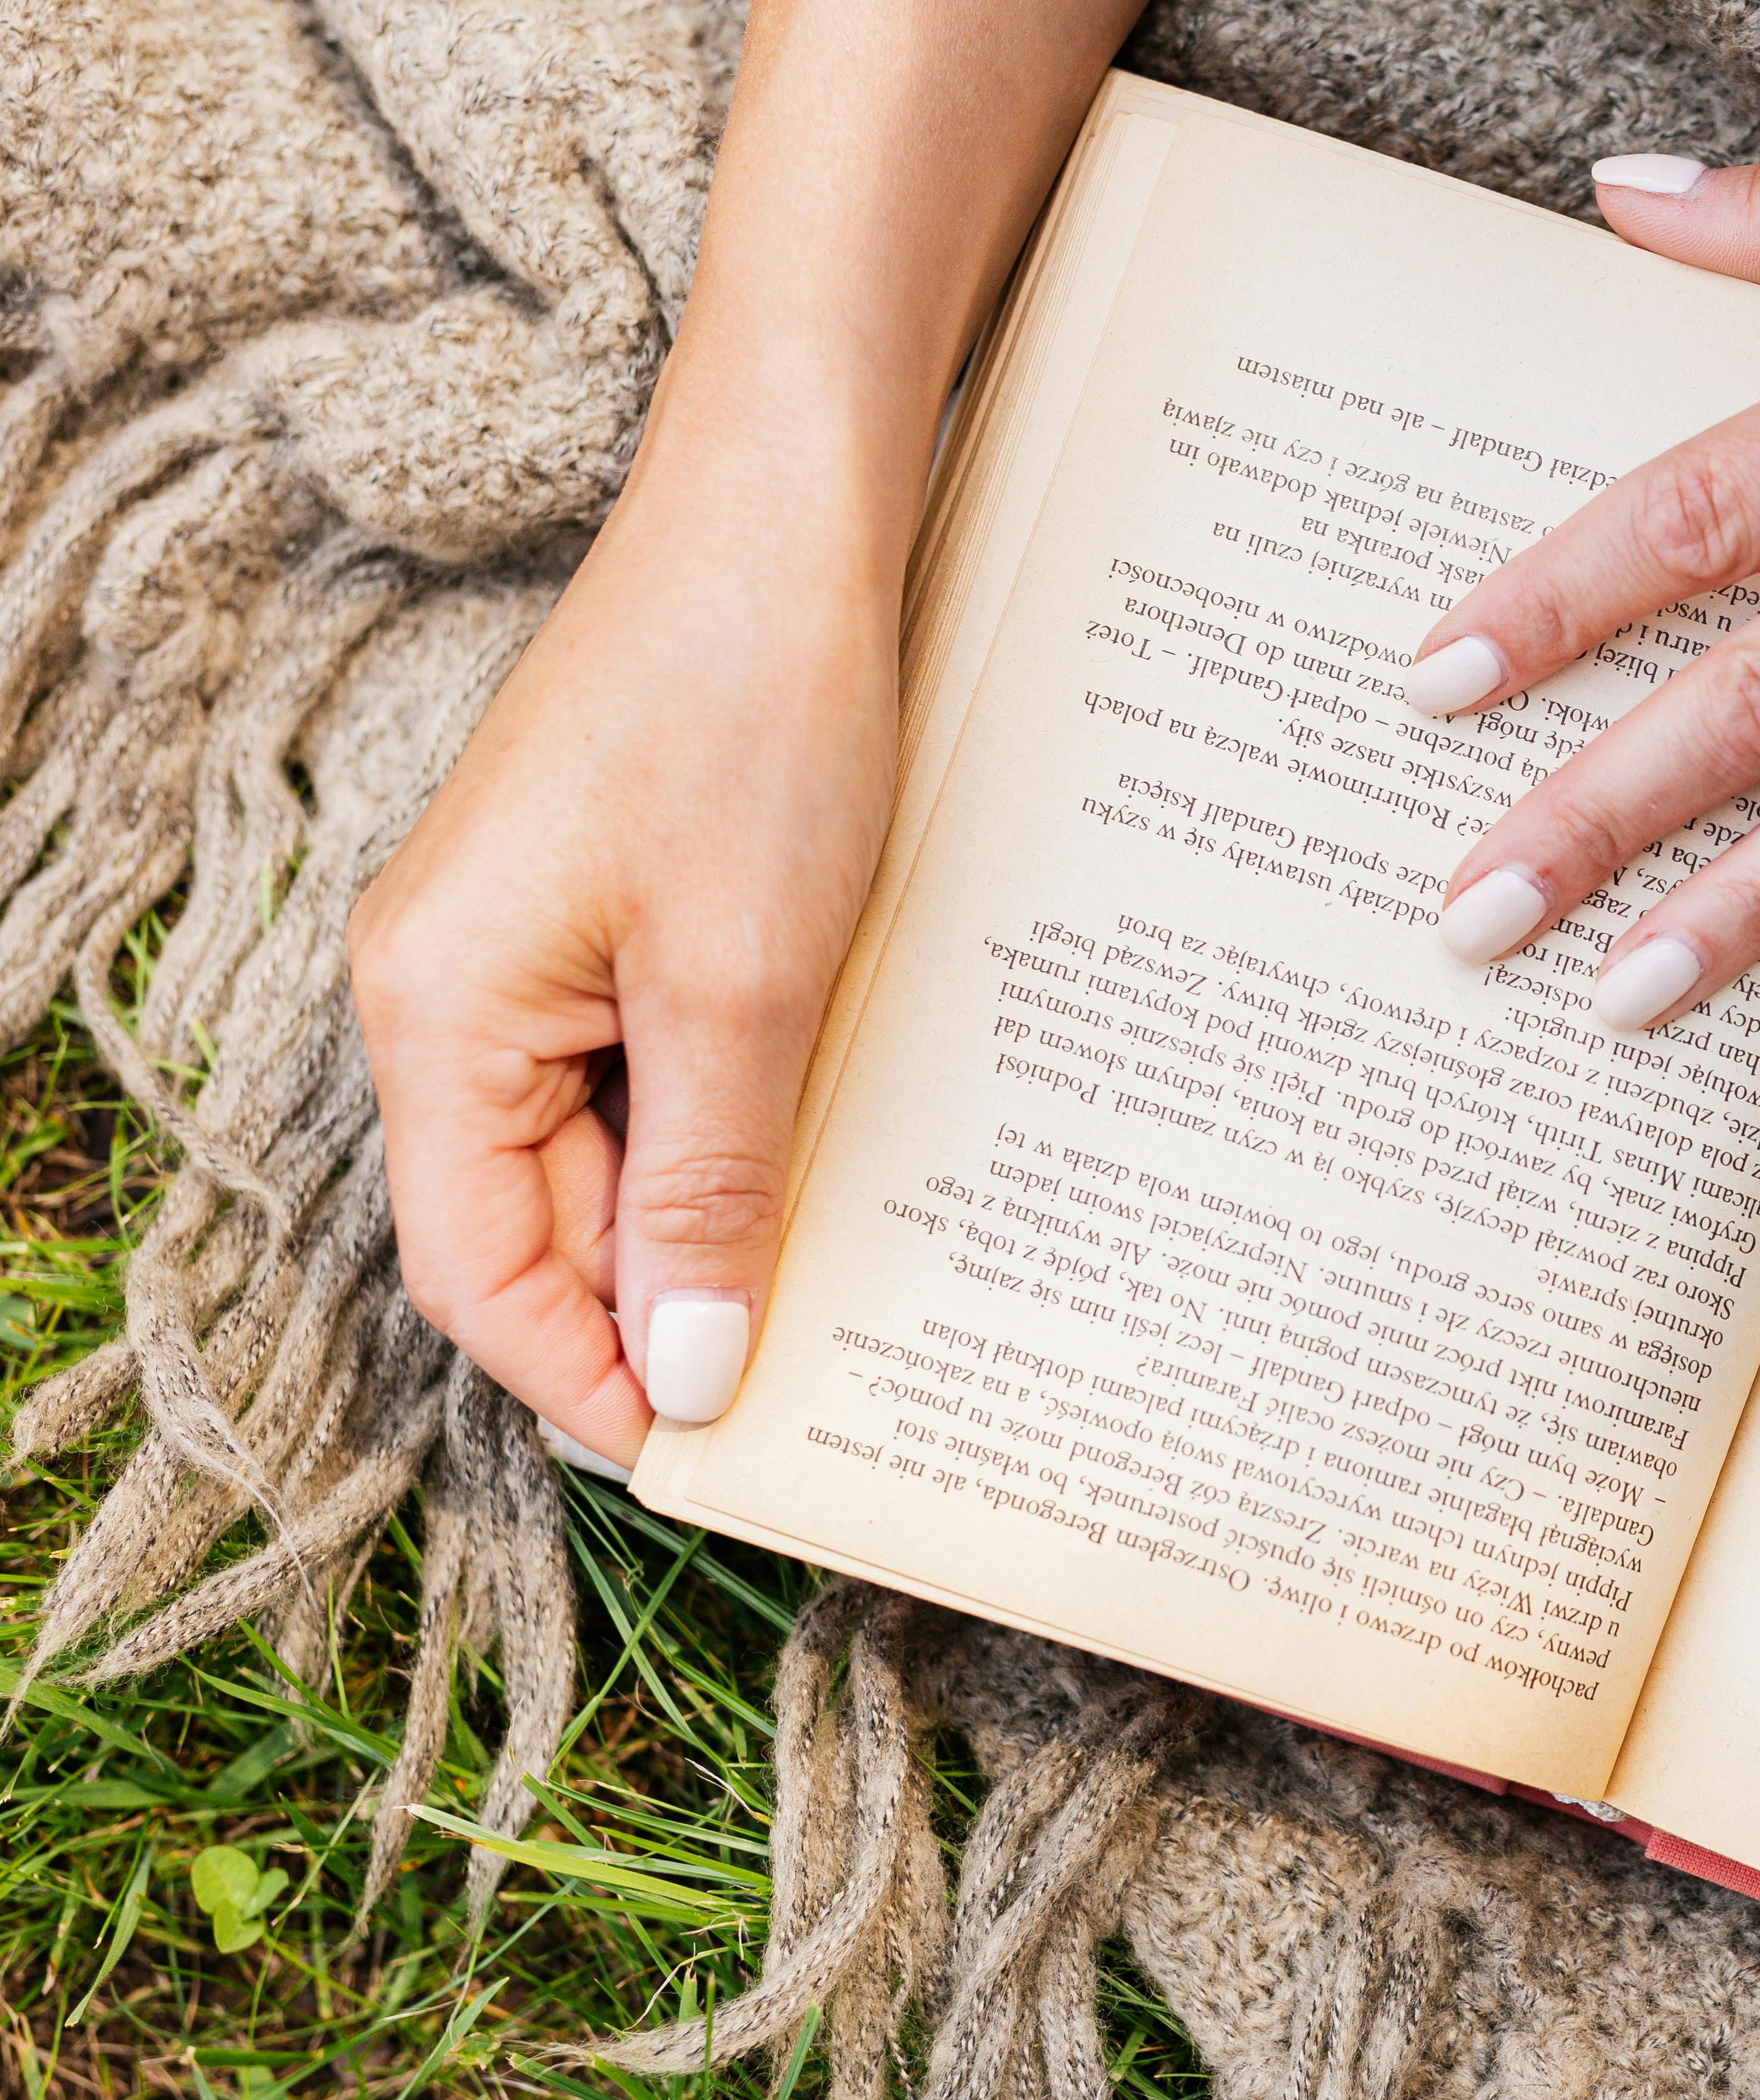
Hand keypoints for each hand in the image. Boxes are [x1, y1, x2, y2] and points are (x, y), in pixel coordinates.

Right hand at [346, 0, 1140, 1461]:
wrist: (790, 517)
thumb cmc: (753, 722)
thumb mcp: (745, 991)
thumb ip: (708, 1191)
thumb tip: (680, 1375)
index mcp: (439, 1016)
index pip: (477, 1275)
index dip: (587, 1381)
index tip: (718, 1452)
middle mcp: (455, 991)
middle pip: (539, 1224)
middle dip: (665, 1307)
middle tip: (819, 1379)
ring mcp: (532, 948)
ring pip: (609, 1150)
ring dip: (718, 1216)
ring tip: (850, 1271)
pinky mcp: (611, 908)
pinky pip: (653, 1067)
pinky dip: (738, 1125)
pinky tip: (834, 1152)